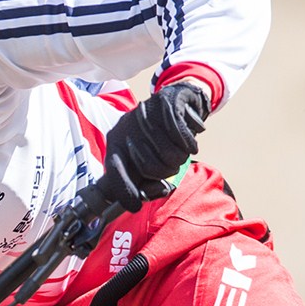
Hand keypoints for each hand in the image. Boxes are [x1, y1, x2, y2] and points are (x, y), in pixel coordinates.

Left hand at [99, 81, 208, 211]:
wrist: (175, 99)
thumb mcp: (144, 156)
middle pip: (148, 168)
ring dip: (181, 157)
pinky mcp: (165, 103)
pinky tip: (189, 142)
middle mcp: (125, 127)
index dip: (124, 192)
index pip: (114, 172)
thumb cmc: (157, 136)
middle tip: (172, 166)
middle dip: (165, 173)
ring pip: (168, 154)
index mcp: (115, 142)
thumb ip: (146, 180)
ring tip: (179, 150)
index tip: (136, 206)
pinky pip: (180, 136)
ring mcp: (144, 114)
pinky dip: (190, 144)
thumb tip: (160, 190)